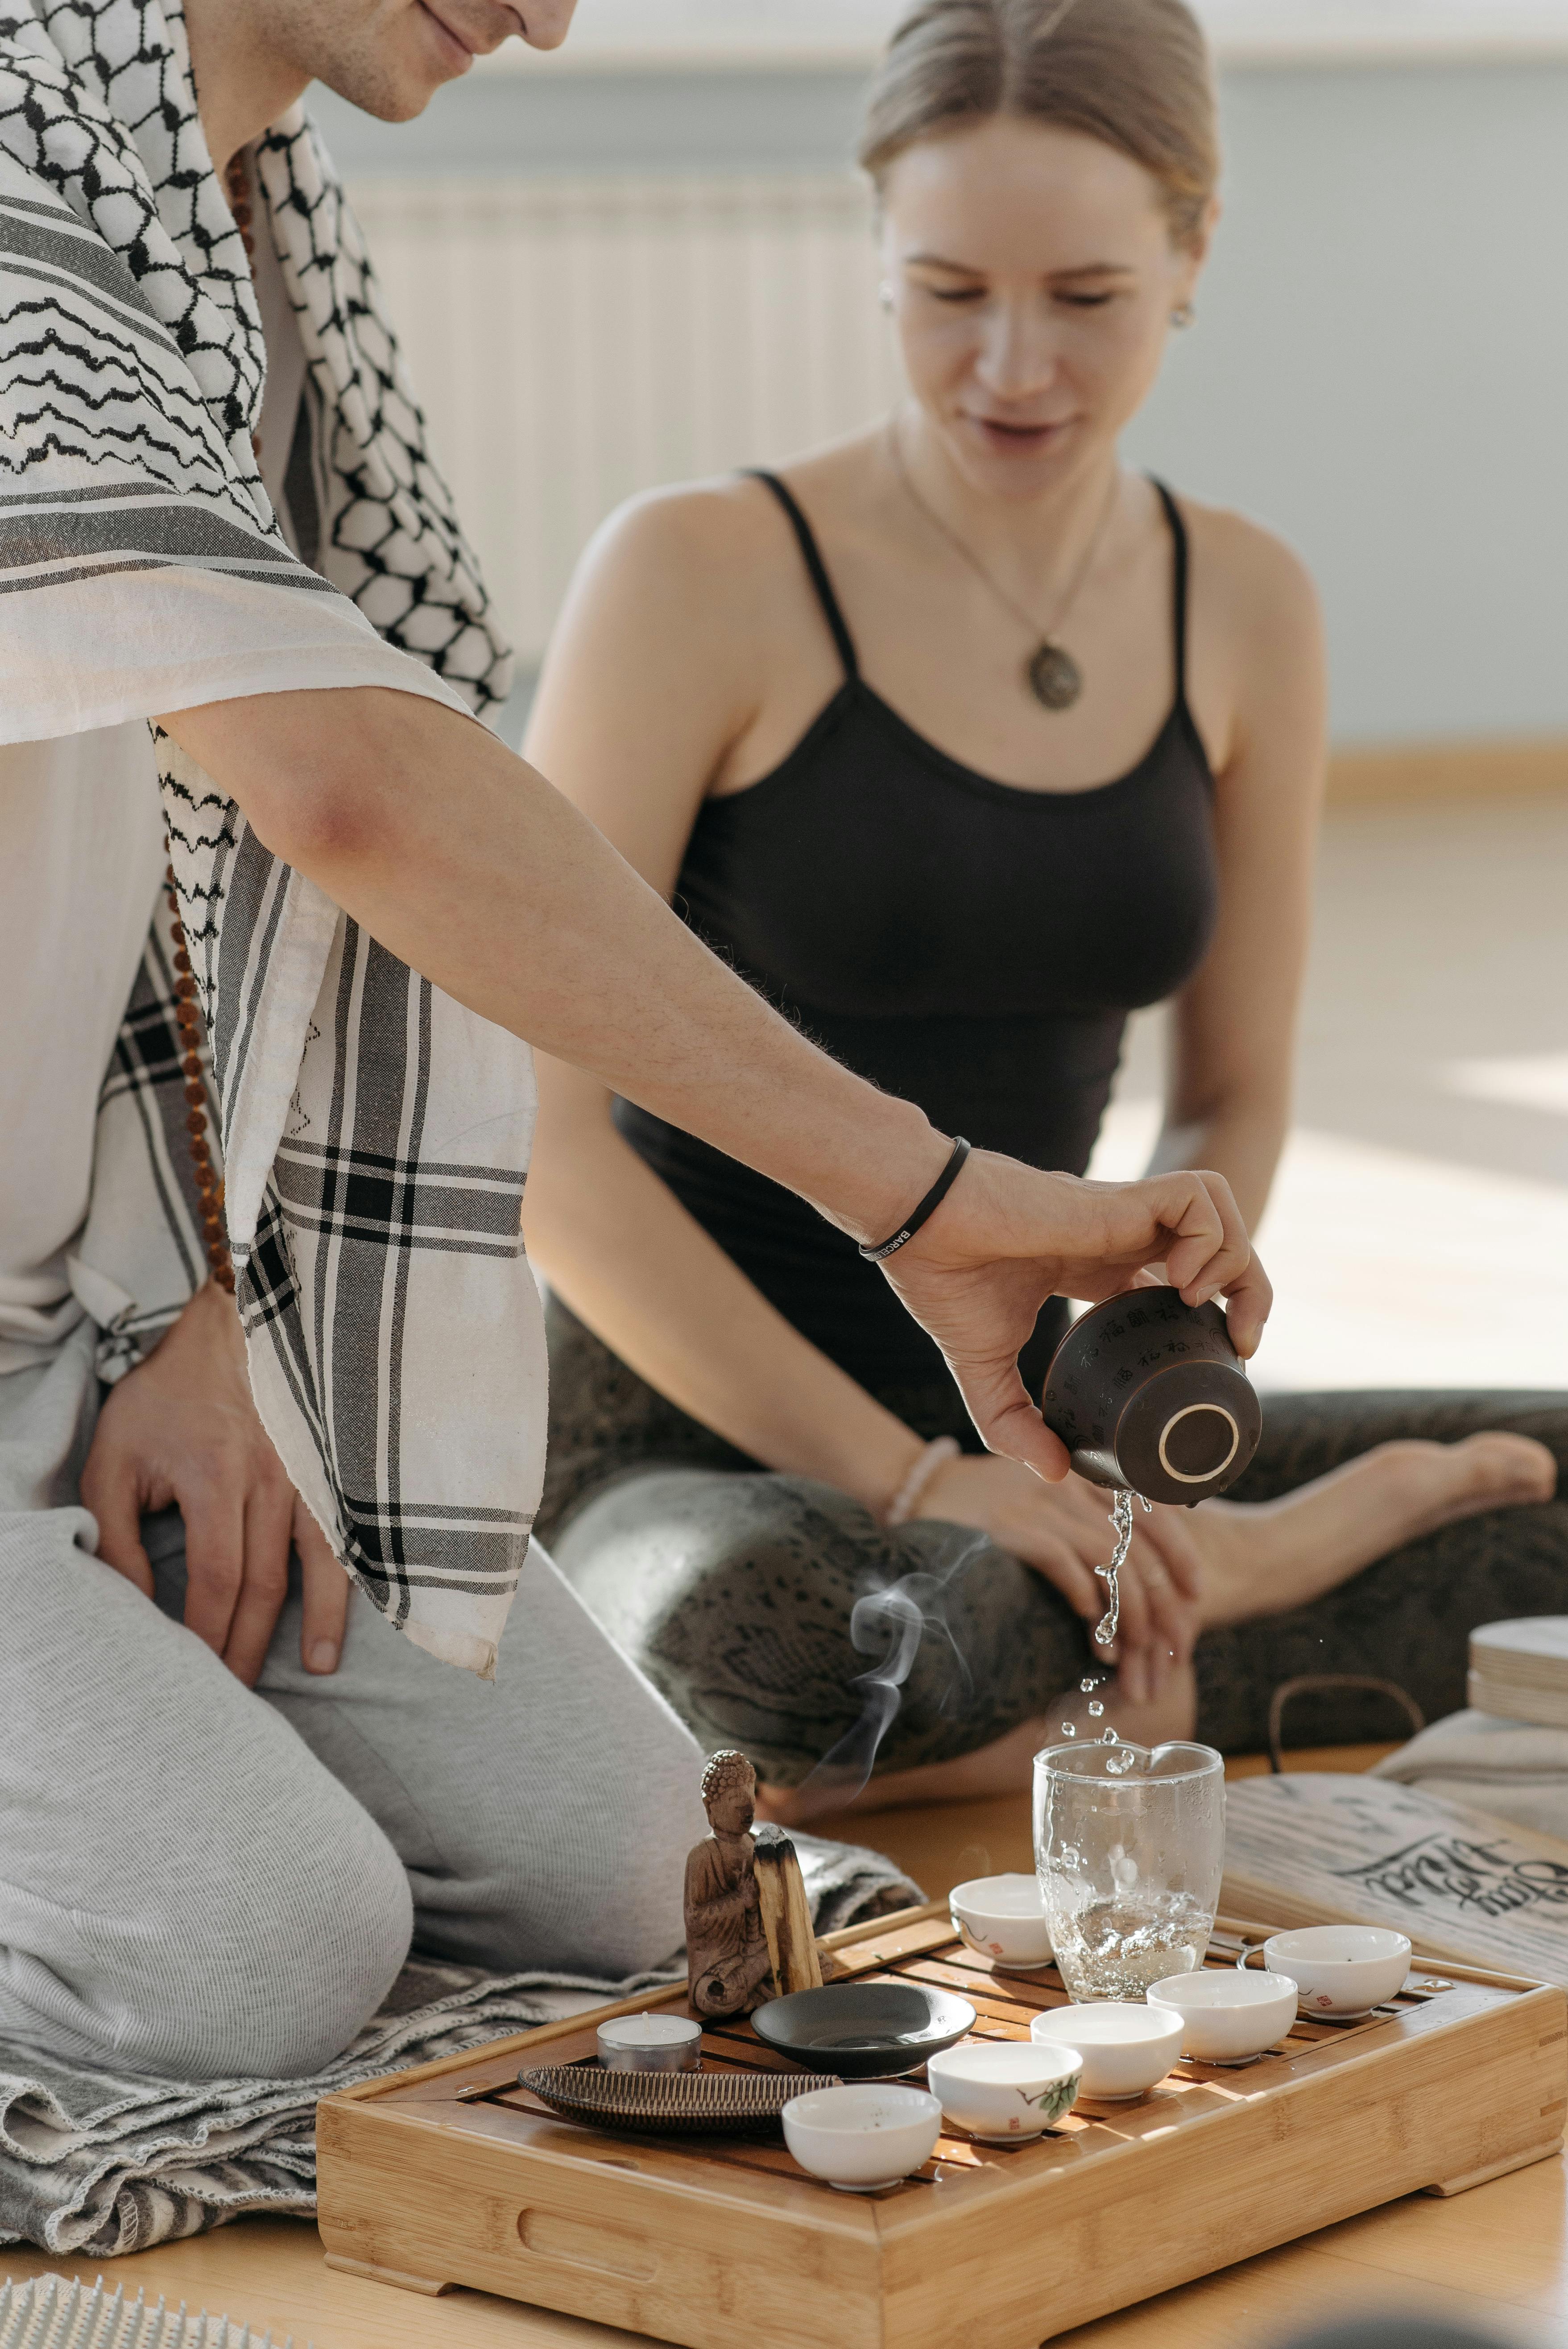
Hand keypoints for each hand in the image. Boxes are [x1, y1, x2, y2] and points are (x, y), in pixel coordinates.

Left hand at [81, 1282, 347, 1685]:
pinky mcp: (326, 1467)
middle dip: (250, 1645)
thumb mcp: (115, 1457)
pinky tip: (355, 1605)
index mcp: (214, 1476)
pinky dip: (350, 1572)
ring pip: (317, 1561)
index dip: (207, 1634)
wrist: (229, 1328)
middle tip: (237, 1694)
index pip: (217, 1578)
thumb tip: (136, 1598)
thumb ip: (114, 1532)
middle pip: (265, 1583)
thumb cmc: (164, 1396)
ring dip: (319, 1620)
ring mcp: (306, 1473)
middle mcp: (269, 1479)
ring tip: (319, 1667)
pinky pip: (344, 1529)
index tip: (195, 1672)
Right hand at [879, 1151, 1270, 1479]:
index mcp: (1098, 1267)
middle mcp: (1121, 1239)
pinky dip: (1209, 1238)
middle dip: (1250, 1294)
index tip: (1213, 1358)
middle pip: (1219, 1248)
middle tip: (1241, 1346)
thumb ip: (1013, 1421)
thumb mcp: (982, 1368)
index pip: (1180, 1280)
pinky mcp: (1120, 1199)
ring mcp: (1125, 1216)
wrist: (917, 1224)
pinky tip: (1181, 1279)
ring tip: (1203, 1308)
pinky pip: (1200, 1198)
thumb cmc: (942, 1278)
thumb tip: (1055, 1474)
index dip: (1211, 1314)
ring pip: (1222, 1216)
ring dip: (1236, 1264)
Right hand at [914, 1454, 1201, 1704]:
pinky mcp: (1008, 1525)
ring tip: (1126, 1657)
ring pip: (1109, 1562)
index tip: (1195, 1599)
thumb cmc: (983, 1501)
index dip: (1181, 1558)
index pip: (1153, 1512)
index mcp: (1083, 1470)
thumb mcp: (1043, 1494)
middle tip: (1170, 1652)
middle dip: (1162, 1607)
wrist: (914, 1485)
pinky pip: (1063, 1564)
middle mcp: (1067, 1480)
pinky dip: (1084, 1599)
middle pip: (1138, 1547)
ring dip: (1126, 1617)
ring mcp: (1038, 1501)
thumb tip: (1134, 1574)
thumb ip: (1085, 1516)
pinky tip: (1089, 1629)